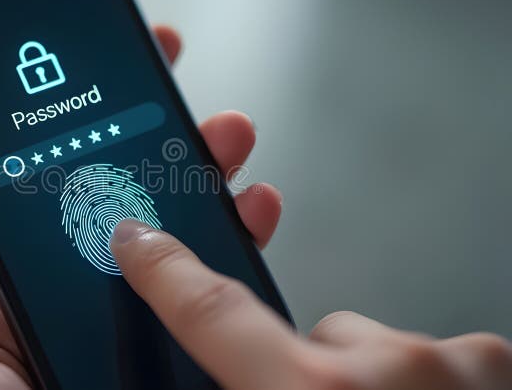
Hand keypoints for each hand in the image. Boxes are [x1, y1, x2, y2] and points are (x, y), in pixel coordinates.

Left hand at [0, 26, 283, 388]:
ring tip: (229, 153)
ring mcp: (118, 333)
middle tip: (190, 108)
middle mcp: (60, 305)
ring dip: (202, 189)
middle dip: (155, 146)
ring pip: (165, 243)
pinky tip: (249, 222)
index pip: (34, 189)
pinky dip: (232, 252)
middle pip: (112, 204)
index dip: (68, 126)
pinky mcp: (162, 362)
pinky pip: (201, 298)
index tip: (106, 71)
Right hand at [109, 220, 511, 389]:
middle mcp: (392, 373)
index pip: (212, 312)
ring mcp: (458, 366)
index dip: (165, 273)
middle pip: (308, 341)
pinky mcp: (497, 366)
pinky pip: (429, 363)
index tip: (142, 242)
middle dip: (302, 381)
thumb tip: (228, 379)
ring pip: (373, 353)